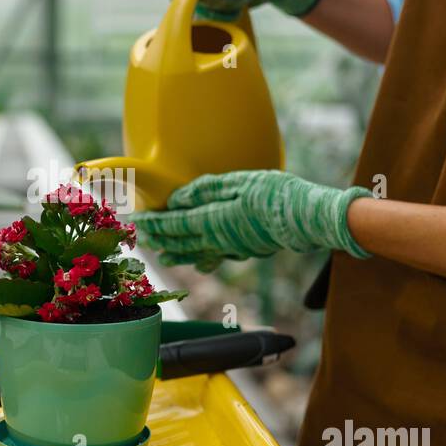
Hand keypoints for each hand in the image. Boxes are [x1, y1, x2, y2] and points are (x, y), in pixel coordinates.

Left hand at [132, 170, 371, 270]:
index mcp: (211, 219)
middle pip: (180, 240)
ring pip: (196, 253)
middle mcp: (216, 239)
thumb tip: (177, 200)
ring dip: (177, 253)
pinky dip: (200, 259)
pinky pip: (215, 256)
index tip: (137, 221)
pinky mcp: (245, 250)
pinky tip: (199, 262)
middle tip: (142, 237)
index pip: (173, 223)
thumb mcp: (238, 183)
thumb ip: (206, 191)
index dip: (153, 223)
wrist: (308, 219)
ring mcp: (231, 248)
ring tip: (162, 256)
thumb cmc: (276, 194)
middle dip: (159, 238)